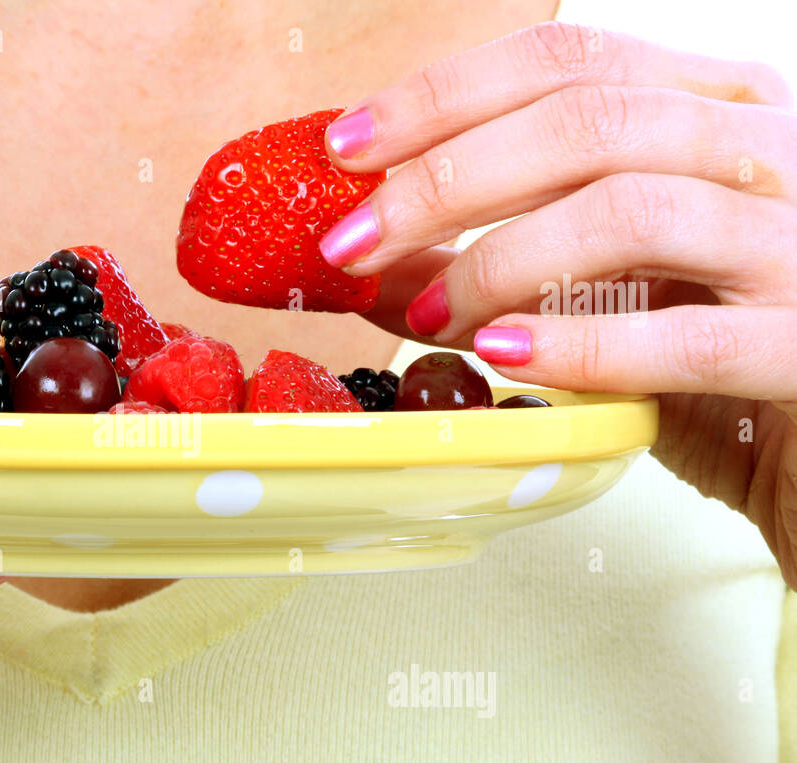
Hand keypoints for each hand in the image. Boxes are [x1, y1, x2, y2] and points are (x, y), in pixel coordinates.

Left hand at [319, 22, 796, 584]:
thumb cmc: (727, 360)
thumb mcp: (617, 290)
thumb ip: (512, 264)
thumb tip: (377, 263)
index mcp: (720, 113)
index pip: (568, 62)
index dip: (444, 97)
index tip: (348, 146)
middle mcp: (773, 153)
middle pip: (586, 122)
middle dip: (444, 178)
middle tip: (354, 239)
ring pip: (630, 209)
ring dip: (499, 260)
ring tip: (427, 312)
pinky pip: (686, 338)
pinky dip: (580, 346)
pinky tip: (506, 355)